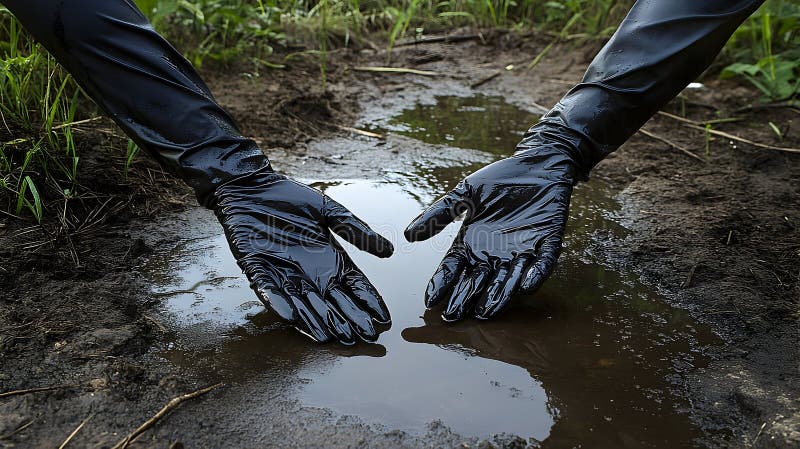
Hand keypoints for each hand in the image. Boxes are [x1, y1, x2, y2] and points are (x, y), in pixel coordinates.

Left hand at [212, 169, 392, 343]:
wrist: (251, 187)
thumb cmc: (290, 197)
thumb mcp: (328, 211)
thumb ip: (355, 229)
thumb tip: (389, 251)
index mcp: (329, 258)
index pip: (354, 286)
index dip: (368, 302)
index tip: (384, 319)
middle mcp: (310, 272)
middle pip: (334, 301)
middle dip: (349, 319)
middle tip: (365, 338)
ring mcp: (283, 273)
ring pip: (305, 303)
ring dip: (317, 321)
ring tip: (333, 339)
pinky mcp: (257, 269)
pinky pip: (268, 290)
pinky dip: (278, 303)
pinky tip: (290, 318)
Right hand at [404, 138, 577, 320]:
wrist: (535, 164)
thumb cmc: (498, 179)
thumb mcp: (464, 194)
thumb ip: (439, 214)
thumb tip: (407, 235)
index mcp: (473, 243)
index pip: (453, 268)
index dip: (442, 283)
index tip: (430, 300)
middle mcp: (495, 254)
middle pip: (477, 281)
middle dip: (465, 298)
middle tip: (454, 317)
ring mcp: (522, 251)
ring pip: (507, 279)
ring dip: (498, 296)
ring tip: (486, 312)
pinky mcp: (547, 243)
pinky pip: (542, 263)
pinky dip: (535, 274)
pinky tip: (526, 286)